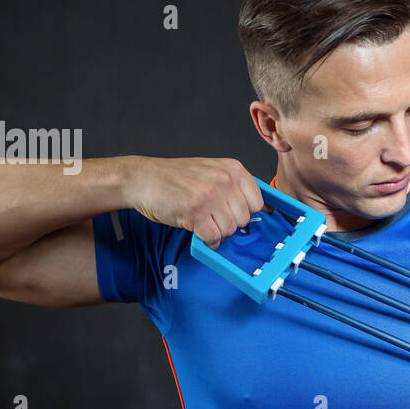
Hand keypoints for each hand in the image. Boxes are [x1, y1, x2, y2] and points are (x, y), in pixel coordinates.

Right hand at [126, 157, 266, 247]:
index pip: (258, 202)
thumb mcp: (213, 172)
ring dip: (216, 232)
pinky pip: (213, 238)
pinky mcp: (195, 211)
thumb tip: (266, 208)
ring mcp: (210, 195)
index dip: (244, 212)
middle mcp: (224, 179)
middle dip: (228, 223)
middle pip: (244, 219)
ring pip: (229, 230)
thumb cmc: (176, 178)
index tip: (232, 213)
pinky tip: (197, 229)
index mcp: (233, 168)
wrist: (143, 178)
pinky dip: (206, 240)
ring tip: (201, 220)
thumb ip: (237, 188)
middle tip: (210, 216)